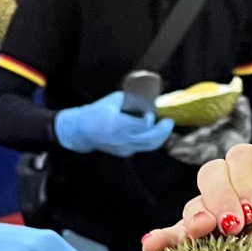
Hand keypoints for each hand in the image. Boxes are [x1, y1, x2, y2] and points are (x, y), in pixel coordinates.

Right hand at [53, 92, 174, 157]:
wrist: (82, 131)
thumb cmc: (97, 112)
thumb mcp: (114, 100)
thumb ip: (132, 99)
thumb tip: (149, 98)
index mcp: (119, 125)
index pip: (143, 126)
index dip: (150, 120)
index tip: (150, 114)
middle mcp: (123, 139)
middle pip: (151, 139)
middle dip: (163, 131)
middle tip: (169, 122)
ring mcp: (125, 148)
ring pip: (149, 146)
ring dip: (160, 137)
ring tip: (165, 128)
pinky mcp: (125, 152)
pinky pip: (142, 147)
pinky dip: (150, 140)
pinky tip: (153, 132)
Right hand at [141, 143, 251, 250]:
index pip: (243, 158)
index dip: (244, 178)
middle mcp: (231, 194)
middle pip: (212, 174)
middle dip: (220, 196)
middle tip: (233, 226)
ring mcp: (209, 219)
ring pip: (192, 204)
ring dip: (194, 217)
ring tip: (200, 233)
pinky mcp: (192, 245)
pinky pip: (171, 237)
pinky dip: (161, 239)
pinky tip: (152, 247)